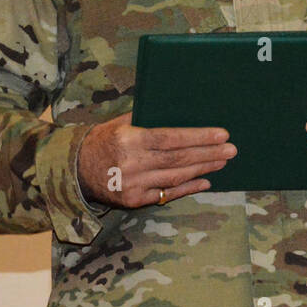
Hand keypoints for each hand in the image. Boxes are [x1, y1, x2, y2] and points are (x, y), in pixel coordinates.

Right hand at [78, 112, 235, 208]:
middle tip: (231, 149)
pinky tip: (206, 181)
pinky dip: (188, 188)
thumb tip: (176, 105)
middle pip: (178, 159)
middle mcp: (132, 164)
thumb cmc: (101, 140)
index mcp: (129, 140)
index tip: (221, 134)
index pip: (171, 138)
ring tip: (222, 161)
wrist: (74, 170)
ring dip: (203, 169)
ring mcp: (134, 185)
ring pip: (175, 177)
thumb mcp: (119, 122)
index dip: (198, 137)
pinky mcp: (134, 201)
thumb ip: (145, 116)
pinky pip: (167, 194)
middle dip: (208, 153)